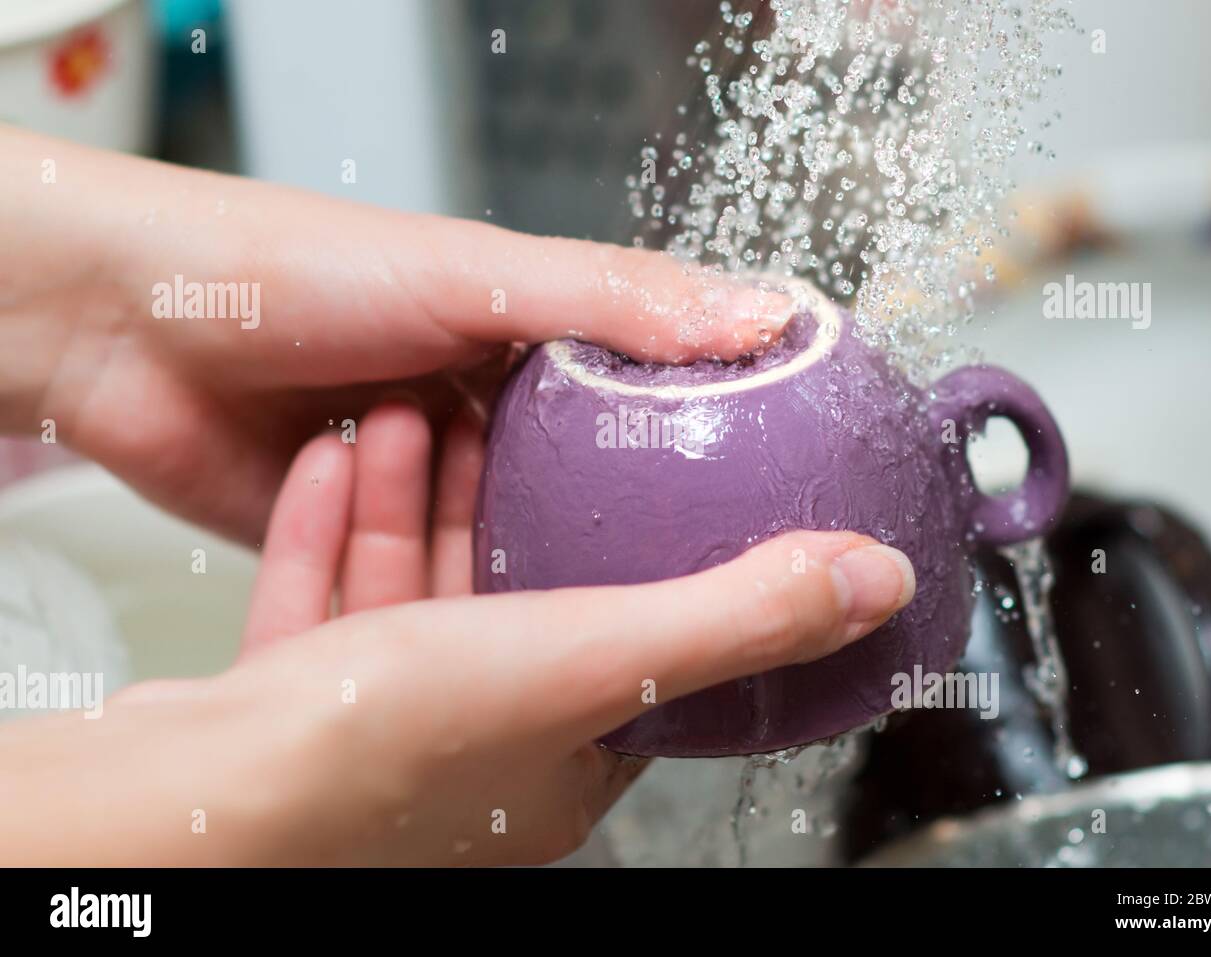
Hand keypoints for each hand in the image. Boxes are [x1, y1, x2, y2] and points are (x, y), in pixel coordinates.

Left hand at [0, 125, 790, 544]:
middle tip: (698, 579)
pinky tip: (487, 621)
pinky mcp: (368, 545)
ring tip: (593, 609)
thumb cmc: (295, 271)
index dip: (713, 436)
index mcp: (527, 341)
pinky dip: (453, 596)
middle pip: (589, 484)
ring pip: (513, 545)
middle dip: (633, 528)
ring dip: (535, 566)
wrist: (131, 332)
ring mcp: (430, 484)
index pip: (650, 392)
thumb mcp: (478, 274)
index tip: (780, 488)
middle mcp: (487, 413)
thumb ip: (616, 303)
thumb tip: (761, 316)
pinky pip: (432, 583)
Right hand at [0, 402, 915, 864]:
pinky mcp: (287, 708)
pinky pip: (321, 601)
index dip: (639, 564)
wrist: (201, 792)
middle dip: (507, 502)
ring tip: (410, 415)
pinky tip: (332, 460)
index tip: (638, 489)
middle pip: (509, 602)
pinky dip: (332, 528)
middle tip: (513, 418)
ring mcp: (373, 729)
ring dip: (411, 498)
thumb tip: (871, 579)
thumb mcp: (600, 651)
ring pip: (406, 591)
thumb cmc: (389, 749)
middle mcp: (474, 748)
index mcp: (563, 749)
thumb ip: (741, 609)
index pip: (631, 646)